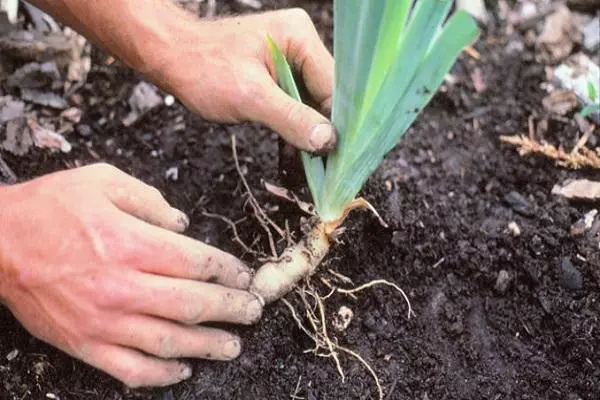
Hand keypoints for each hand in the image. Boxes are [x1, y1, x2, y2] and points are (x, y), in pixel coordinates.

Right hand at [0, 163, 261, 387]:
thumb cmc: (49, 208)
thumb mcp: (103, 180)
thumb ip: (150, 200)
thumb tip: (184, 223)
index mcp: (130, 242)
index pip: (197, 262)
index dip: (228, 271)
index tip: (244, 276)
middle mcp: (122, 285)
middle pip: (193, 303)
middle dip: (231, 309)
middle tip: (253, 311)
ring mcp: (103, 320)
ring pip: (170, 341)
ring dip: (208, 345)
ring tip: (232, 345)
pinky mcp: (84, 343)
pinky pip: (131, 369)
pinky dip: (161, 374)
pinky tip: (183, 370)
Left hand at [154, 8, 335, 153]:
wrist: (171, 60)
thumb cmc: (203, 69)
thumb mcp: (250, 97)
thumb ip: (291, 118)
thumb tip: (327, 141)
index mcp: (299, 38)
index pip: (334, 85)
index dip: (340, 123)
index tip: (343, 157)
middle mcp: (300, 46)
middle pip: (325, 97)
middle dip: (324, 134)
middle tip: (329, 171)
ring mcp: (289, 62)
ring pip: (311, 107)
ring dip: (308, 138)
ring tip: (313, 173)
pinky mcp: (277, 78)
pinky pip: (294, 108)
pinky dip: (293, 133)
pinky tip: (294, 161)